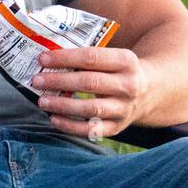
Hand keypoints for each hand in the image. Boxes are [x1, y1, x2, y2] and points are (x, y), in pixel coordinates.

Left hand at [30, 46, 151, 139]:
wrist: (150, 91)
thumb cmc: (119, 71)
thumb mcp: (114, 58)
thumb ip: (88, 58)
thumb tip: (49, 59)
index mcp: (126, 61)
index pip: (91, 57)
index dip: (65, 58)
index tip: (42, 58)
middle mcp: (127, 85)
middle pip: (89, 82)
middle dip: (59, 81)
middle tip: (36, 80)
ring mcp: (123, 108)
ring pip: (90, 108)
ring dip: (62, 105)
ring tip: (41, 101)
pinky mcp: (117, 127)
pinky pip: (91, 130)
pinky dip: (70, 126)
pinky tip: (53, 119)